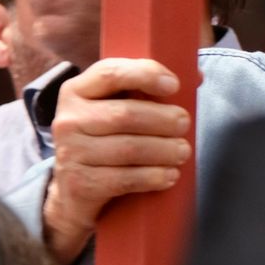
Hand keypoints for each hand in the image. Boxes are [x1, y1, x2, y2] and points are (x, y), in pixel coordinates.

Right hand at [43, 58, 190, 264]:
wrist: (73, 191)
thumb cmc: (105, 141)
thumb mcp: (115, 109)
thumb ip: (147, 90)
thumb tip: (196, 76)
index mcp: (77, 91)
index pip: (110, 73)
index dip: (146, 74)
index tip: (174, 85)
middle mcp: (69, 119)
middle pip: (125, 115)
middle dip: (163, 119)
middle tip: (184, 124)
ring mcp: (70, 152)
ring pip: (129, 149)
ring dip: (164, 150)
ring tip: (182, 151)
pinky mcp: (79, 184)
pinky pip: (125, 179)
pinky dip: (154, 177)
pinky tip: (170, 175)